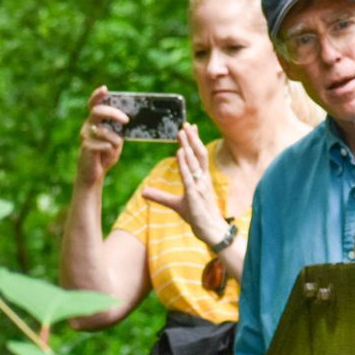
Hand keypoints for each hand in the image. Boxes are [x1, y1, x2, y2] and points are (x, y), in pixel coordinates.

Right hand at [76, 86, 127, 185]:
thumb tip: (130, 118)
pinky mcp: (86, 147)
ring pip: (104, 131)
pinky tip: (107, 154)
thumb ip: (119, 128)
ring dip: (115, 140)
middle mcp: (87, 126)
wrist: (95, 173)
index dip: (97, 95)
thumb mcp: (116, 138)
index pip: (94, 104)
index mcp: (94, 121)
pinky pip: (105, 144)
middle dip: (113, 113)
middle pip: (97, 111)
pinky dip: (111, 150)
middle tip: (126, 120)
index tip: (105, 89)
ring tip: (114, 148)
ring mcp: (85, 136)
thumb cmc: (106, 153)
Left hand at [141, 124, 230, 246]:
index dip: (194, 141)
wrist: (211, 231)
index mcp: (201, 179)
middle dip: (192, 138)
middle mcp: (202, 179)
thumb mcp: (176, 204)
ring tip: (182, 132)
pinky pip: (189, 175)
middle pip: (198, 154)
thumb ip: (160, 196)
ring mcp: (200, 186)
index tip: (190, 127)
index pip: (198, 156)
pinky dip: (184, 164)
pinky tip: (180, 153)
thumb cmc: (197, 217)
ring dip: (188, 146)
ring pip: (195, 161)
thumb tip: (143, 192)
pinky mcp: (195, 194)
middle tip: (186, 124)